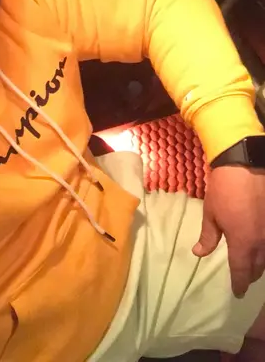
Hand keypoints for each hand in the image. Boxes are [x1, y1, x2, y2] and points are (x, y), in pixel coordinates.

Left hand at [192, 166, 264, 297]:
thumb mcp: (211, 213)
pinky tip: (260, 245)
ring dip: (260, 263)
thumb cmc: (224, 189)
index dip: (239, 284)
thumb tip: (198, 253)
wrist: (246, 165)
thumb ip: (208, 237)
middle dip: (250, 275)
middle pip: (259, 267)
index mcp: (243, 243)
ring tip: (252, 264)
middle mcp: (262, 242)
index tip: (237, 293)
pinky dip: (264, 248)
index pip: (242, 272)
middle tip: (243, 277)